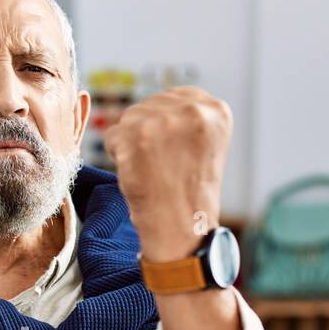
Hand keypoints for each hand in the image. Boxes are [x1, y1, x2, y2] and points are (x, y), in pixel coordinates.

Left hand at [101, 86, 231, 260]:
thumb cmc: (189, 192)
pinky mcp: (136, 137)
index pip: (175, 99)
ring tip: (153, 171)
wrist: (182, 230)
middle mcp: (194, 111)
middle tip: (162, 167)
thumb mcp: (204, 144)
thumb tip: (153, 102)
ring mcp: (163, 122)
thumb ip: (186, 117)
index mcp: (216, 110)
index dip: (166, 128)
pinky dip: (118, 158)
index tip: (175, 154)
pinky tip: (138, 175)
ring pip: (129, 120)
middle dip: (147, 135)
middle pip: (149, 106)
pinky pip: (112, 137)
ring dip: (132, 146)